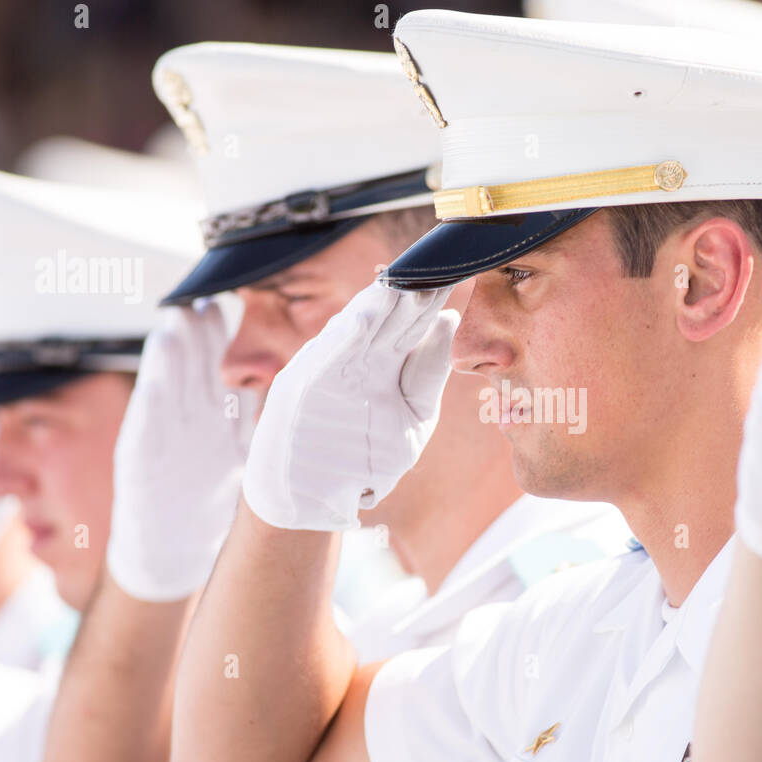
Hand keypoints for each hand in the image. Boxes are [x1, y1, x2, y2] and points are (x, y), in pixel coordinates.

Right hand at [106, 300, 257, 600]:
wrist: (166, 554)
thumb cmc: (202, 504)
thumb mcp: (234, 460)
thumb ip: (253, 427)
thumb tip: (291, 396)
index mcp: (207, 422)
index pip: (213, 370)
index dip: (220, 337)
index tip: (231, 300)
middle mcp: (183, 425)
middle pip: (190, 369)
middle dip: (197, 332)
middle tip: (204, 293)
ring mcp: (160, 441)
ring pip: (166, 388)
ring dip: (171, 353)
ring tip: (176, 317)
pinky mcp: (141, 463)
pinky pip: (146, 426)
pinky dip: (151, 399)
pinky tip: (157, 378)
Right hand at [243, 280, 458, 530]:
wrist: (312, 498)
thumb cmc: (364, 459)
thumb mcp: (411, 418)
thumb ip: (427, 374)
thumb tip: (448, 321)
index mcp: (386, 363)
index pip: (414, 322)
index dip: (433, 298)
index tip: (459, 269)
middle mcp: (358, 359)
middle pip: (390, 318)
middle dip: (414, 293)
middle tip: (439, 262)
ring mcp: (330, 370)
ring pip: (359, 329)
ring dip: (381, 304)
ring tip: (405, 279)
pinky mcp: (303, 386)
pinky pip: (328, 357)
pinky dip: (345, 337)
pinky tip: (366, 317)